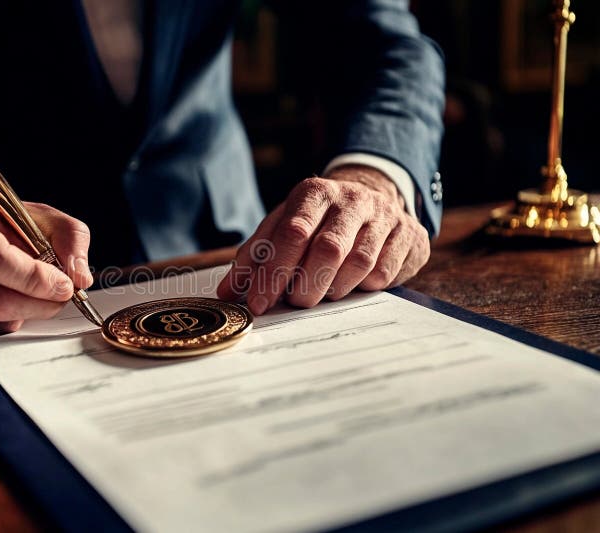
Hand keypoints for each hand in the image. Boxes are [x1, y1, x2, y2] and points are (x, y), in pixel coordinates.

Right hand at [0, 192, 92, 331]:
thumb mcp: (39, 214)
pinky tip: (19, 300)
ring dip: (28, 312)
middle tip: (62, 295)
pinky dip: (10, 318)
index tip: (63, 284)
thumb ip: (69, 237)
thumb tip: (80, 276)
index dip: (33, 278)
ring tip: (44, 296)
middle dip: (37, 302)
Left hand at [217, 165, 429, 313]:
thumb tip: (227, 292)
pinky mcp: (410, 235)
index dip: (272, 271)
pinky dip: (363, 287)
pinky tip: (352, 285)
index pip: (292, 232)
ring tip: (323, 292)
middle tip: (296, 302)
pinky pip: (385, 273)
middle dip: (306, 285)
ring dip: (334, 288)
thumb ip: (254, 257)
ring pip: (358, 263)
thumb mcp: (283, 227)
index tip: (258, 303)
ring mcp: (385, 216)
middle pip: (327, 249)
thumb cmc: (318, 221)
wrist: (374, 197)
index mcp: (314, 192)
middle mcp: (352, 199)